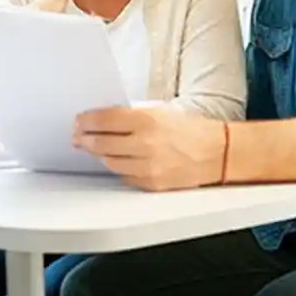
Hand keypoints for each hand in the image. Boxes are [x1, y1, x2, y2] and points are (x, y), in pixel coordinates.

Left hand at [73, 106, 227, 191]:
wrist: (217, 153)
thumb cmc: (191, 130)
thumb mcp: (161, 112)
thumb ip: (131, 116)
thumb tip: (102, 121)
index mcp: (147, 121)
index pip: (104, 120)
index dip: (86, 121)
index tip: (79, 121)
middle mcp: (145, 144)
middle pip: (101, 143)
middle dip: (85, 139)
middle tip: (78, 136)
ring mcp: (147, 167)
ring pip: (109, 161)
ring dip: (98, 154)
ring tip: (93, 147)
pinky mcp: (151, 184)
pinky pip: (124, 176)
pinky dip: (117, 167)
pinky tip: (116, 159)